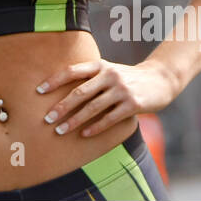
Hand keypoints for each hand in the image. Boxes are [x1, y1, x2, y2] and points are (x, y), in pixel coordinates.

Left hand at [34, 59, 175, 137]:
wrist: (160, 79)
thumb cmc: (128, 78)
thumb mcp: (109, 70)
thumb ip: (91, 77)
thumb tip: (62, 89)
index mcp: (100, 65)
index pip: (72, 71)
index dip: (54, 81)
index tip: (39, 91)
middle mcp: (109, 75)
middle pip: (79, 92)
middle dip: (61, 107)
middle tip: (47, 118)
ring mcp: (121, 90)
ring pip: (92, 108)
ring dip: (74, 121)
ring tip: (60, 130)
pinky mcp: (132, 104)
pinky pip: (109, 118)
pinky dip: (95, 127)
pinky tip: (84, 135)